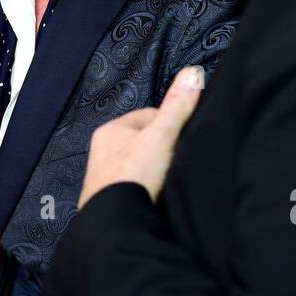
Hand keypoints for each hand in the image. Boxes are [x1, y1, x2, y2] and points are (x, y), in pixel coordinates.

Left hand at [79, 65, 203, 207]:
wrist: (117, 224)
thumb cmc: (135, 174)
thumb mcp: (162, 136)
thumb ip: (178, 106)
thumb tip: (193, 71)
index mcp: (110, 130)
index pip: (149, 116)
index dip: (171, 125)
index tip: (185, 138)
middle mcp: (102, 151)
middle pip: (145, 142)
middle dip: (163, 149)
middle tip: (180, 161)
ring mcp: (104, 178)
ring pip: (140, 165)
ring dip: (155, 170)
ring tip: (171, 180)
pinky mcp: (110, 200)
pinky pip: (136, 186)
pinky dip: (148, 189)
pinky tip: (159, 196)